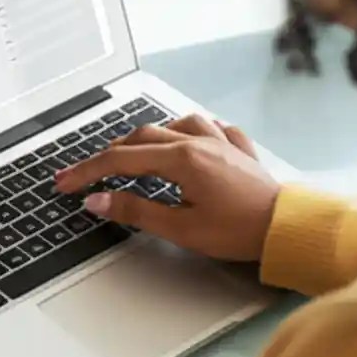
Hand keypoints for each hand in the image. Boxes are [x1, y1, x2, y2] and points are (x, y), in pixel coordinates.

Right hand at [55, 115, 279, 261]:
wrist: (290, 228)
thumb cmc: (240, 231)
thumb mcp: (181, 228)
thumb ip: (135, 211)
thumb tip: (98, 201)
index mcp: (181, 159)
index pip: (121, 160)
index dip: (88, 171)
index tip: (66, 182)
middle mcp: (199, 142)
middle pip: (141, 136)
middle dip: (109, 154)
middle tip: (88, 174)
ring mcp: (220, 142)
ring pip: (174, 124)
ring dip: (148, 136)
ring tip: (134, 153)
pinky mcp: (239, 151)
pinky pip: (211, 129)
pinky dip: (192, 132)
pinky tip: (190, 140)